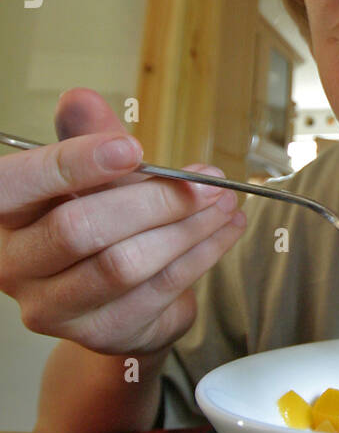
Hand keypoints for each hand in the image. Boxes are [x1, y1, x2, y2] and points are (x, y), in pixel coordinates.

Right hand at [0, 88, 246, 355]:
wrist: (116, 296)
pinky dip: (199, 256)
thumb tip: (79, 98)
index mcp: (3, 213)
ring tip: (223, 202)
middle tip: (206, 180)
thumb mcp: (93, 171)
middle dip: (154, 200)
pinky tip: (223, 231)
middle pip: (79, 229)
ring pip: (124, 265)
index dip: (74, 164)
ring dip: (187, 228)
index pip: (17, 184)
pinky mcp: (97, 334)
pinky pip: (156, 291)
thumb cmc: (99, 220)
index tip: (132, 148)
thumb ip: (88, 136)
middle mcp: (13, 264)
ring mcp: (51, 307)